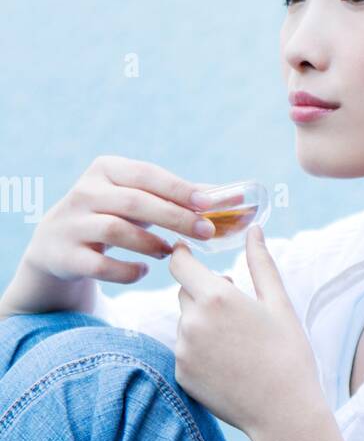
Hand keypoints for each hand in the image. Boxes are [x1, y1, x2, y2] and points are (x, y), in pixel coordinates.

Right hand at [22, 153, 225, 287]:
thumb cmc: (112, 216)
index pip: (147, 174)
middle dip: (175, 218)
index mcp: (106, 170)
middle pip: (135, 202)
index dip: (178, 189)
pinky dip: (126, 270)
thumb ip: (178, 197)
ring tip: (170, 252)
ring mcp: (72, 223)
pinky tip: (142, 270)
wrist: (56, 246)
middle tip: (206, 233)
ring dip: (150, 243)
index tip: (209, 204)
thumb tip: (230, 196)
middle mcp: (85, 191)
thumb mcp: (138, 199)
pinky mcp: (65, 255)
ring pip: (116, 230)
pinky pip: (100, 265)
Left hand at [170, 223, 322, 435]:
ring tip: (238, 346)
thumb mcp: (279, 304)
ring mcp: (183, 350)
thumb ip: (261, 263)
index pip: (179, 263)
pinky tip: (229, 365)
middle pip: (184, 293)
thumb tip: (255, 229)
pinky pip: (184, 351)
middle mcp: (192, 321)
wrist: (284, 412)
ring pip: (185, 324)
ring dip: (202, 325)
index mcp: (216, 297)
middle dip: (203, 294)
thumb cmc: (289, 355)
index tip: (188, 253)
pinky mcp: (181, 374)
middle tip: (237, 312)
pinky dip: (200, 352)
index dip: (183, 255)